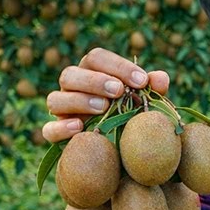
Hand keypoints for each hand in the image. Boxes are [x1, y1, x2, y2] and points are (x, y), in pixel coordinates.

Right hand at [43, 48, 171, 142]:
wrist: (120, 151)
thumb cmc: (133, 116)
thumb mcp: (145, 102)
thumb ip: (152, 89)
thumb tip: (160, 78)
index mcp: (92, 73)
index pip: (96, 58)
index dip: (118, 66)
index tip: (141, 81)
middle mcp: (72, 89)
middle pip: (70, 74)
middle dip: (95, 80)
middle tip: (119, 91)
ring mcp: (61, 111)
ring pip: (55, 99)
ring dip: (79, 100)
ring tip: (103, 108)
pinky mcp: (56, 134)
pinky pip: (49, 129)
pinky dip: (61, 128)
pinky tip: (80, 128)